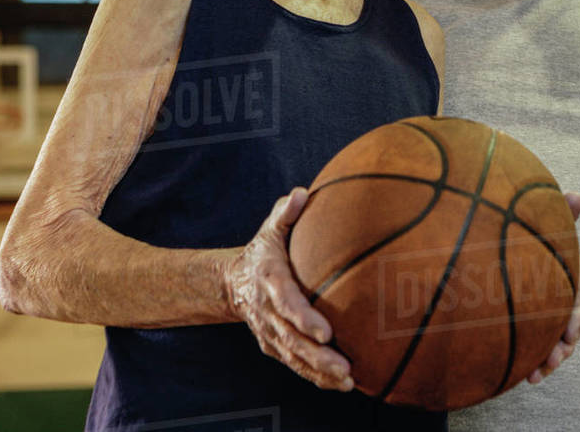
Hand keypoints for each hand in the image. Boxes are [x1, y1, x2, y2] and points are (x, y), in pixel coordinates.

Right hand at [224, 187, 353, 390]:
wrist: (233, 282)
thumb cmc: (264, 252)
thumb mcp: (269, 228)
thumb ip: (284, 213)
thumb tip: (300, 194)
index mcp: (270, 281)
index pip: (286, 303)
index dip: (304, 319)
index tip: (326, 332)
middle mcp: (268, 312)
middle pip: (292, 339)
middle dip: (317, 357)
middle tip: (344, 367)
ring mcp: (270, 333)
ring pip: (294, 357)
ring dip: (319, 372)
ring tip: (347, 381)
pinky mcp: (275, 346)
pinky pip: (295, 364)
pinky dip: (315, 377)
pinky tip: (340, 385)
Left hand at [528, 192, 579, 382]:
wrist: (497, 253)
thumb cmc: (527, 235)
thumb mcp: (545, 226)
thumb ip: (561, 215)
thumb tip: (577, 194)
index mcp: (572, 269)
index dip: (579, 313)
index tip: (570, 331)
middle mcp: (566, 291)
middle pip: (574, 321)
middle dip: (566, 342)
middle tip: (556, 356)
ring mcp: (553, 311)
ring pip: (561, 339)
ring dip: (553, 357)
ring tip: (539, 372)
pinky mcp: (538, 325)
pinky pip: (545, 346)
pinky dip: (539, 363)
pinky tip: (528, 378)